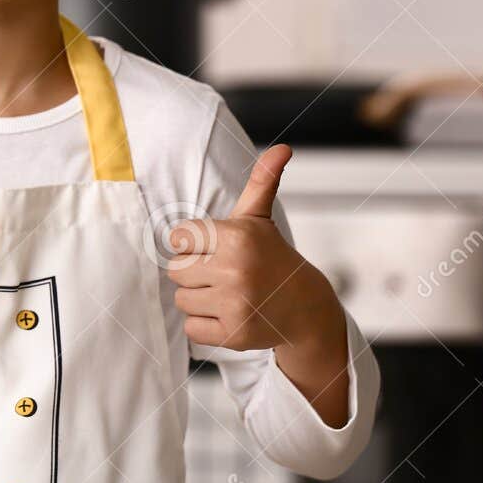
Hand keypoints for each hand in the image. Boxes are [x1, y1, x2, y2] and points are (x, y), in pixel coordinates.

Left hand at [166, 144, 341, 354]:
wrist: (306, 308)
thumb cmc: (272, 257)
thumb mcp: (261, 219)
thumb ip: (261, 182)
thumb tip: (282, 148)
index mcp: (237, 237)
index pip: (177, 237)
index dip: (191, 243)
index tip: (214, 248)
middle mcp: (236, 270)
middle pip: (175, 270)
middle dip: (195, 271)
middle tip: (223, 272)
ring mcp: (236, 304)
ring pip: (181, 298)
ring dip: (199, 298)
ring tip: (227, 293)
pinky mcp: (234, 334)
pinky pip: (191, 328)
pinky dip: (205, 325)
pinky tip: (229, 314)